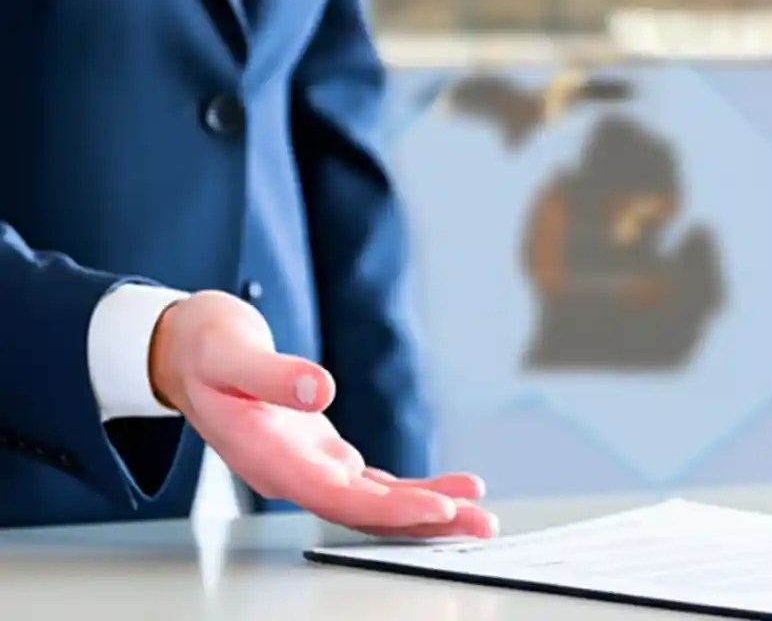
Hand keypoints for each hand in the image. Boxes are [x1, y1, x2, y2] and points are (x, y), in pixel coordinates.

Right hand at [149, 290, 496, 538]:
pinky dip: (410, 489)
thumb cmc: (204, 349)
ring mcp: (308, 467)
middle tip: (482, 526)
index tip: (438, 511)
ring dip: (427, 511)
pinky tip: (448, 491)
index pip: (337, 497)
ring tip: (479, 515)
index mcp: (267, 458)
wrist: (185, 350)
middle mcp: (291, 473)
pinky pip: (372, 483)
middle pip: (365, 512)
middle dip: (425, 521)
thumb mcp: (229, 352)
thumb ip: (271, 375)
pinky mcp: (321, 454)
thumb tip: (319, 391)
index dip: (389, 509)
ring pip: (374, 503)